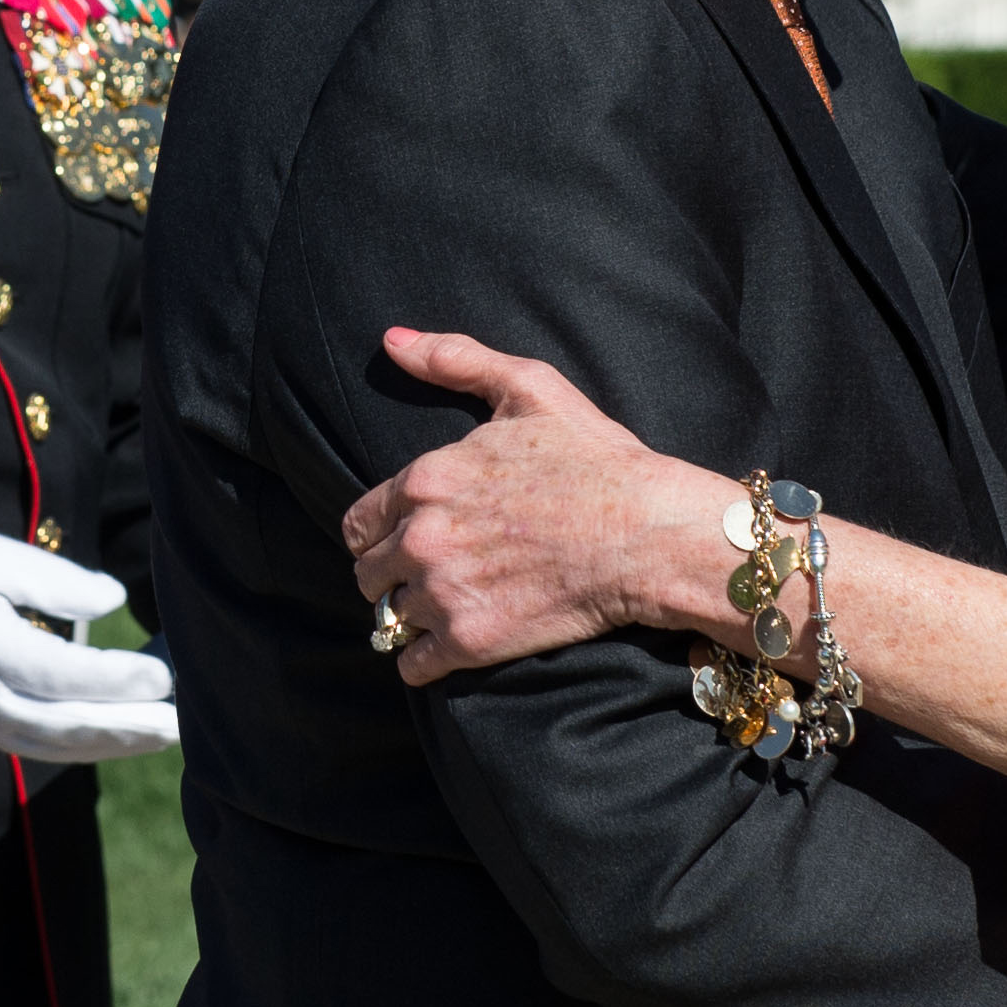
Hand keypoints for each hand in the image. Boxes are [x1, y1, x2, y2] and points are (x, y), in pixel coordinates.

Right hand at [0, 528, 176, 760]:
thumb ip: (51, 580)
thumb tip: (111, 601)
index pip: (60, 674)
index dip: (116, 680)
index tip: (163, 676)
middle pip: (62, 724)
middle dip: (126, 728)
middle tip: (180, 726)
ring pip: (49, 745)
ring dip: (109, 744)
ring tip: (161, 737)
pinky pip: (30, 745)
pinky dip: (76, 746)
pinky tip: (113, 738)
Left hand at [349, 328, 736, 686]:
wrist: (647, 534)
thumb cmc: (594, 459)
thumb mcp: (529, 388)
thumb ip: (455, 360)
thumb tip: (393, 341)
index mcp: (425, 480)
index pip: (359, 523)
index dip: (380, 533)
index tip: (405, 539)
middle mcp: (422, 538)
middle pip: (368, 575)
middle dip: (392, 575)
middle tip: (429, 577)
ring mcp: (444, 593)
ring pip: (389, 619)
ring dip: (411, 617)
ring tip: (446, 608)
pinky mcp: (471, 640)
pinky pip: (414, 664)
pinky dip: (426, 660)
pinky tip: (450, 646)